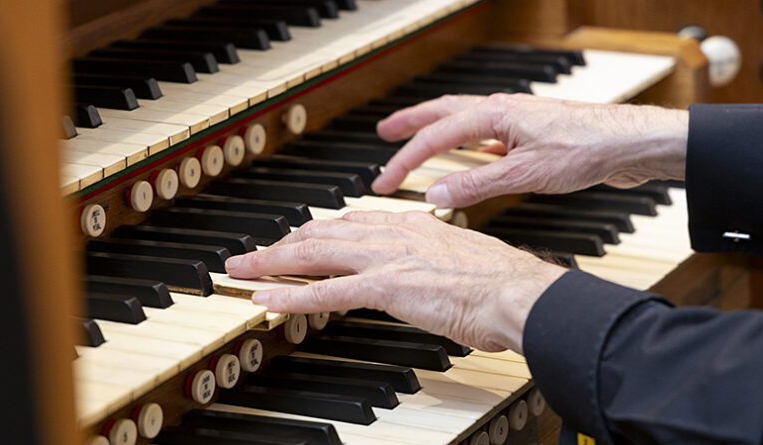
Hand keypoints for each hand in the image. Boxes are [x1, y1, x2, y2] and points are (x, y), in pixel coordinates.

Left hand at [225, 211, 566, 352]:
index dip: (317, 233)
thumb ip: (433, 260)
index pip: (351, 224)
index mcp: (412, 226)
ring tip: (242, 271)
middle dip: (282, 244)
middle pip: (323, 233)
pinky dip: (292, 295)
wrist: (520, 293)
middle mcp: (394, 234)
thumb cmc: (502, 284)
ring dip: (272, 263)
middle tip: (253, 255)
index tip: (297, 240)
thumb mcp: (461, 260)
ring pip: (315, 255)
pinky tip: (267, 300)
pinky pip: (328, 292)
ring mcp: (389, 258)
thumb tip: (425, 271)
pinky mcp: (388, 287)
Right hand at [373, 93, 688, 207]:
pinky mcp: (531, 135)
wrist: (629, 143)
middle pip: (443, 114)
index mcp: (494, 115)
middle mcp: (502, 111)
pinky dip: (468, 147)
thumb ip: (478, 185)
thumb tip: (437, 194)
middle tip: (384, 133)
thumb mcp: (525, 173)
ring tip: (418, 142)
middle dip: (411, 124)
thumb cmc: (587, 147)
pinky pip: (487, 137)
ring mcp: (516, 121)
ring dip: (437, 132)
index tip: (384, 181)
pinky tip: (470, 162)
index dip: (404, 161)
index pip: (435, 138)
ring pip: (464, 122)